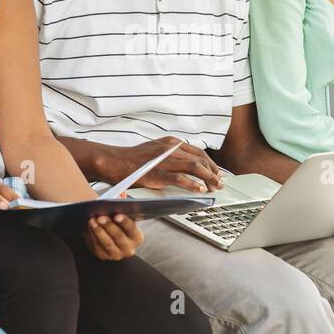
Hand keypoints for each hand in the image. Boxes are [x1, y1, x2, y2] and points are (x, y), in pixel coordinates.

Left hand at [85, 213, 142, 260]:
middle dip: (109, 225)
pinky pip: (97, 246)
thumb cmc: (119, 226)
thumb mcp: (124, 221)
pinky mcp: (103, 256)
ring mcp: (116, 254)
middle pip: (118, 236)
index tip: (117, 215)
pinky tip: (89, 227)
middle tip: (101, 217)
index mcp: (137, 238)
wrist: (113, 241)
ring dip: (98, 230)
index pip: (132, 229)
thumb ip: (122, 214)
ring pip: (106, 243)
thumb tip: (115, 204)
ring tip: (92, 220)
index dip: (125, 222)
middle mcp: (129, 248)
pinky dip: (92, 236)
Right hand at [105, 136, 221, 193]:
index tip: (216, 173)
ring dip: (207, 178)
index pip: (198, 152)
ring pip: (194, 167)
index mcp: (170, 143)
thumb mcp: (156, 149)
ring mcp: (163, 161)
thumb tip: (187, 164)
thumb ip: (171, 154)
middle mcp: (169, 149)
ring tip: (214, 188)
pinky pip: (179, 179)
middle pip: (200, 159)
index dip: (210, 164)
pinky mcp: (157, 173)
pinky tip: (199, 190)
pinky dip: (192, 185)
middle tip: (219, 183)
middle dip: (213, 172)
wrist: (114, 161)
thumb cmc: (133, 159)